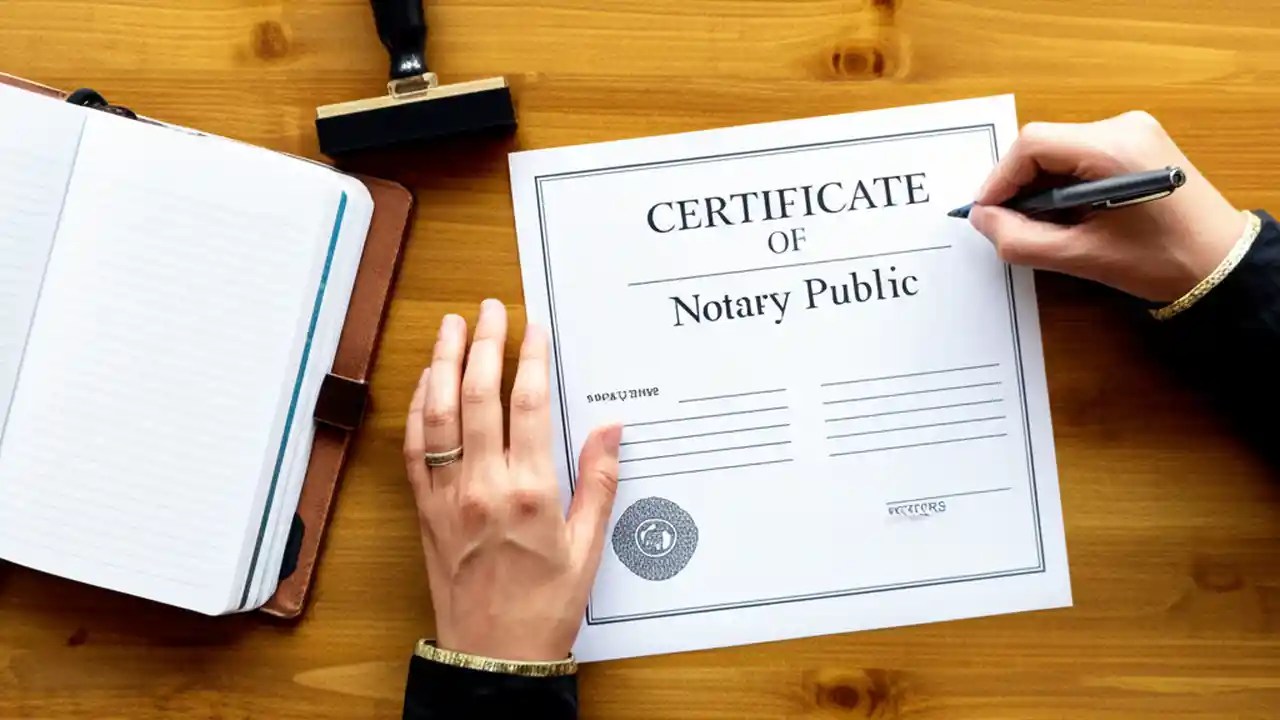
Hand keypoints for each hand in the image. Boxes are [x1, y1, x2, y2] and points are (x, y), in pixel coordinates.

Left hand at [403, 299, 622, 661]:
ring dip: (440, 364)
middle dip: (482, 344)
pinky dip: (416, 411)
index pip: (527, 404)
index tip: (533, 327)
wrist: (493, 654)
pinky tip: (423, 386)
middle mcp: (482, 486)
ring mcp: (446, 496)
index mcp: (528, 492)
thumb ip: (598, 481)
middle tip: (488, 309)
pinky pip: (414, 450)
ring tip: (447, 327)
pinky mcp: (425, 511)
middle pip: (476, 396)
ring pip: (437, 414)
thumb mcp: (586, 547)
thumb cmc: (544, 606)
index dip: (529, 357)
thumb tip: (610, 429)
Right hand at [969, 111, 1246, 301]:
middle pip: (1044, 144)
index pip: (1032, 144)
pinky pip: (1080, 152)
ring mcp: (1134, 129)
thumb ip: (1021, 239)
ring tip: (1046, 223)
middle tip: (1012, 224)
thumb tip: (983, 219)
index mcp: (1113, 149)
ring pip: (1060, 149)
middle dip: (1020, 185)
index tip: (986, 213)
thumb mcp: (1082, 257)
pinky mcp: (1138, 140)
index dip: (1000, 179)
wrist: (1220, 261)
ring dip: (1042, 185)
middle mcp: (1124, 127)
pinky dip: (1064, 181)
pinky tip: (1070, 212)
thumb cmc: (1162, 261)